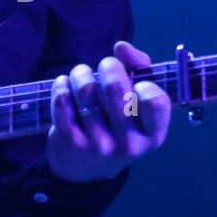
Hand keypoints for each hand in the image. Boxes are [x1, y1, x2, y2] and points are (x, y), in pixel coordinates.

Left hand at [45, 41, 170, 182]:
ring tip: (81, 75)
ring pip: (86, 88)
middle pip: (115, 86)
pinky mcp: (70, 142)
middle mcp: (128, 144)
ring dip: (81, 73)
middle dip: (108, 66)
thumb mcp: (138, 105)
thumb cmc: (118, 124)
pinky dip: (61, 85)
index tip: (136, 84)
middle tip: (105, 68)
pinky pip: (62, 100)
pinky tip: (64, 86)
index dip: (144, 84)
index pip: (155, 101)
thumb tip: (122, 47)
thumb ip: (140, 69)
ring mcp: (98, 145)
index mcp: (153, 135)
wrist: (85, 169)